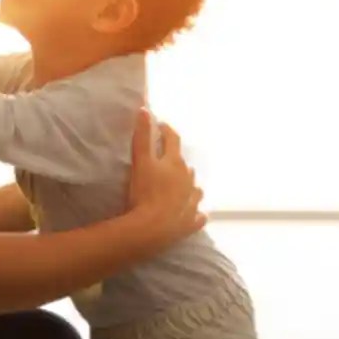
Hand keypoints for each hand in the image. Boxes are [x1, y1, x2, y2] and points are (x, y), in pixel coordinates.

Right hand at [126, 111, 204, 246]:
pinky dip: (196, 212)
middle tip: (163, 160)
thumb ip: (142, 136)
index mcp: (175, 163)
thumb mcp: (140, 162)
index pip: (172, 139)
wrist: (153, 229)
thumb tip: (145, 110)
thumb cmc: (144, 193)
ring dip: (188, 185)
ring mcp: (192, 201)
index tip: (159, 126)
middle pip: (185, 165)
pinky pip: (198, 215)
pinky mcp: (192, 222)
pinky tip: (194, 213)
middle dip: (176, 161)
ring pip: (195, 188)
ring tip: (179, 187)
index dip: (166, 130)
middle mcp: (188, 179)